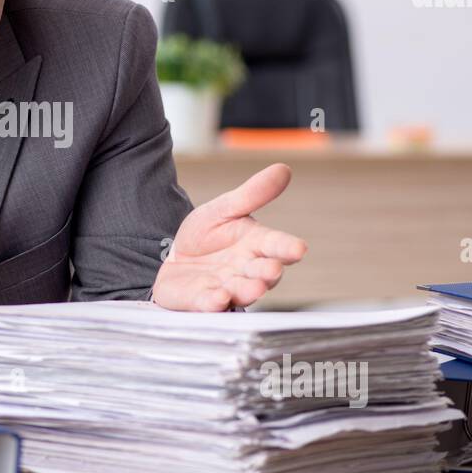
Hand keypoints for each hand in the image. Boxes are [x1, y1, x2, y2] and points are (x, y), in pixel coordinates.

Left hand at [152, 163, 306, 310]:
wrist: (172, 256)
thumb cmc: (206, 235)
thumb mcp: (225, 209)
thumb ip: (253, 194)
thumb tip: (284, 169)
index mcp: (256, 245)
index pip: (276, 245)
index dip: (287, 247)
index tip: (299, 249)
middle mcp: (246, 270)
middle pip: (263, 274)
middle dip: (268, 273)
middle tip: (272, 270)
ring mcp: (226, 288)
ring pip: (242, 292)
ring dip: (248, 291)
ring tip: (254, 288)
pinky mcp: (202, 301)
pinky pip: (210, 304)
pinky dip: (215, 302)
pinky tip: (218, 298)